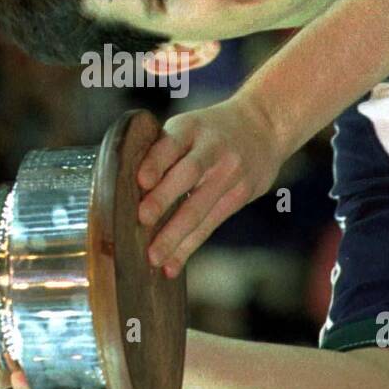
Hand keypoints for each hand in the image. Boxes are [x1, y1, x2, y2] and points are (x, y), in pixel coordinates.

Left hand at [137, 94, 285, 277]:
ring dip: (175, 235)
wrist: (265, 125)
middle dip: (163, 199)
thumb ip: (163, 151)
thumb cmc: (211, 132)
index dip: (156, 161)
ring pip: (200, 207)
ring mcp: (229, 172)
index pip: (172, 144)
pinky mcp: (241, 194)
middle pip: (188, 175)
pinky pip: (211, 224)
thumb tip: (122, 188)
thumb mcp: (189, 127)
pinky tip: (172, 263)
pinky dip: (190, 246)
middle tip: (142, 220)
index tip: (141, 180)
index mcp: (191, 128)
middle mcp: (212, 148)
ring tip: (154, 257)